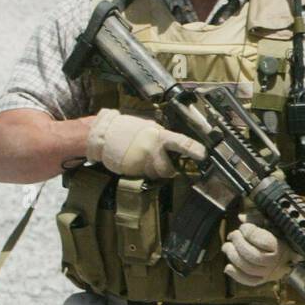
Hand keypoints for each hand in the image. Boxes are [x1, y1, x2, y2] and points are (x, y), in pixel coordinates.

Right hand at [85, 108, 205, 178]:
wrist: (101, 135)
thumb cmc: (125, 129)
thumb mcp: (147, 128)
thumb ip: (162, 136)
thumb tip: (175, 144)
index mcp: (158, 135)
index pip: (180, 142)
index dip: (192, 149)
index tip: (203, 154)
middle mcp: (152, 150)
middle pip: (168, 169)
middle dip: (167, 168)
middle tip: (162, 160)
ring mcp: (142, 162)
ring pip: (156, 174)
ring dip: (154, 170)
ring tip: (144, 158)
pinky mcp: (133, 172)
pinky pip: (145, 176)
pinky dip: (143, 171)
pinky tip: (136, 161)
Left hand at [222, 213, 293, 286]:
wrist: (290, 254)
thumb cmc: (279, 235)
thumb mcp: (272, 223)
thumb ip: (257, 218)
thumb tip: (240, 217)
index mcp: (279, 245)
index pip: (261, 240)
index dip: (247, 231)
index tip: (243, 227)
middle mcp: (275, 262)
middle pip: (253, 255)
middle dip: (238, 244)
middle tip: (232, 235)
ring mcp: (269, 273)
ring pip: (249, 268)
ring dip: (233, 257)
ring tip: (227, 247)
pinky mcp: (263, 280)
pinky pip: (248, 281)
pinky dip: (236, 275)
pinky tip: (228, 266)